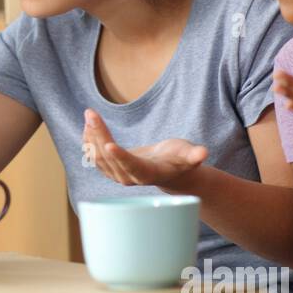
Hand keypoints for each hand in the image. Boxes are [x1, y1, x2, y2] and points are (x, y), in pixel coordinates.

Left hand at [82, 108, 207, 190]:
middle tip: (91, 113)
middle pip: (109, 158)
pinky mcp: (109, 170)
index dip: (121, 157)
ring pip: (98, 156)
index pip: (132, 167)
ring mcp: (117, 176)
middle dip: (99, 134)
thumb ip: (194, 155)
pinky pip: (93, 156)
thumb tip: (204, 153)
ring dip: (91, 135)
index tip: (109, 145)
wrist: (167, 170)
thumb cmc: (179, 160)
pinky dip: (88, 140)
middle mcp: (129, 178)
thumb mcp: (188, 156)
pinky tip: (87, 125)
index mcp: (147, 174)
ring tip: (90, 114)